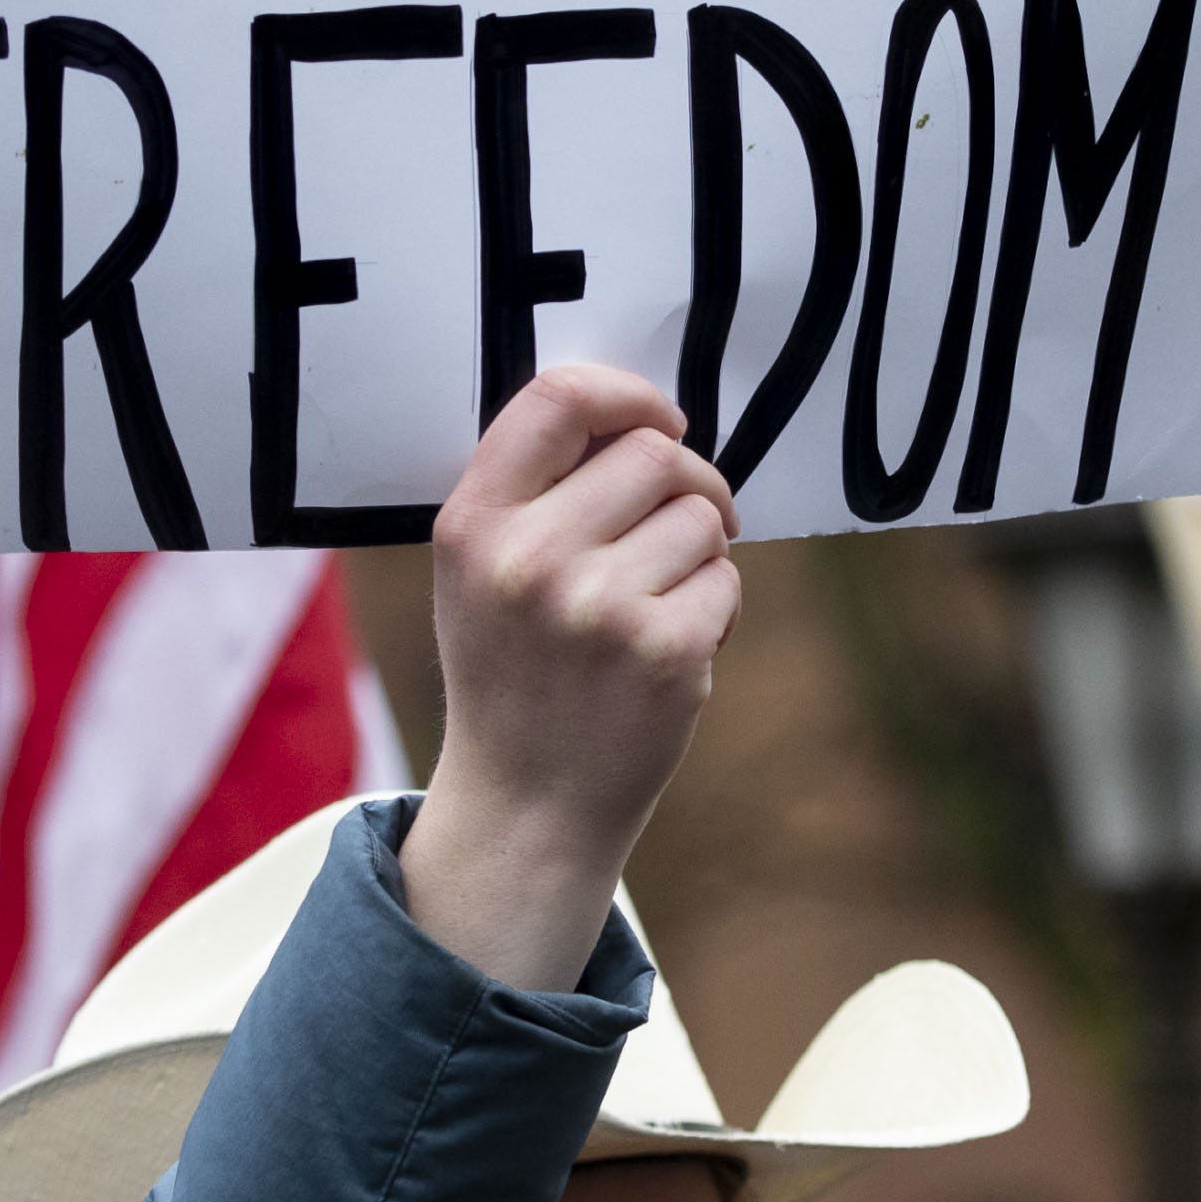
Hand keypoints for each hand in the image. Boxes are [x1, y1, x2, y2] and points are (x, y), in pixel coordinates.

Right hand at [397, 365, 738, 995]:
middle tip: (674, 528)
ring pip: (702, 516)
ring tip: (653, 606)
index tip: (659, 421)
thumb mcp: (480, 572)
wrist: (526, 806)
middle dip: (684, 484)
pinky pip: (727, 580)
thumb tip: (641, 415)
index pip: (559, 397)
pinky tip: (671, 651)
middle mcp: (528, 558)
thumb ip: (535, 490)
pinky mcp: (664, 654)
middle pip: (655, 455)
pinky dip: (716, 609)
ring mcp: (598, 608)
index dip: (628, 394)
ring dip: (699, 552)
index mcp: (473, 524)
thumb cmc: (515, 671)